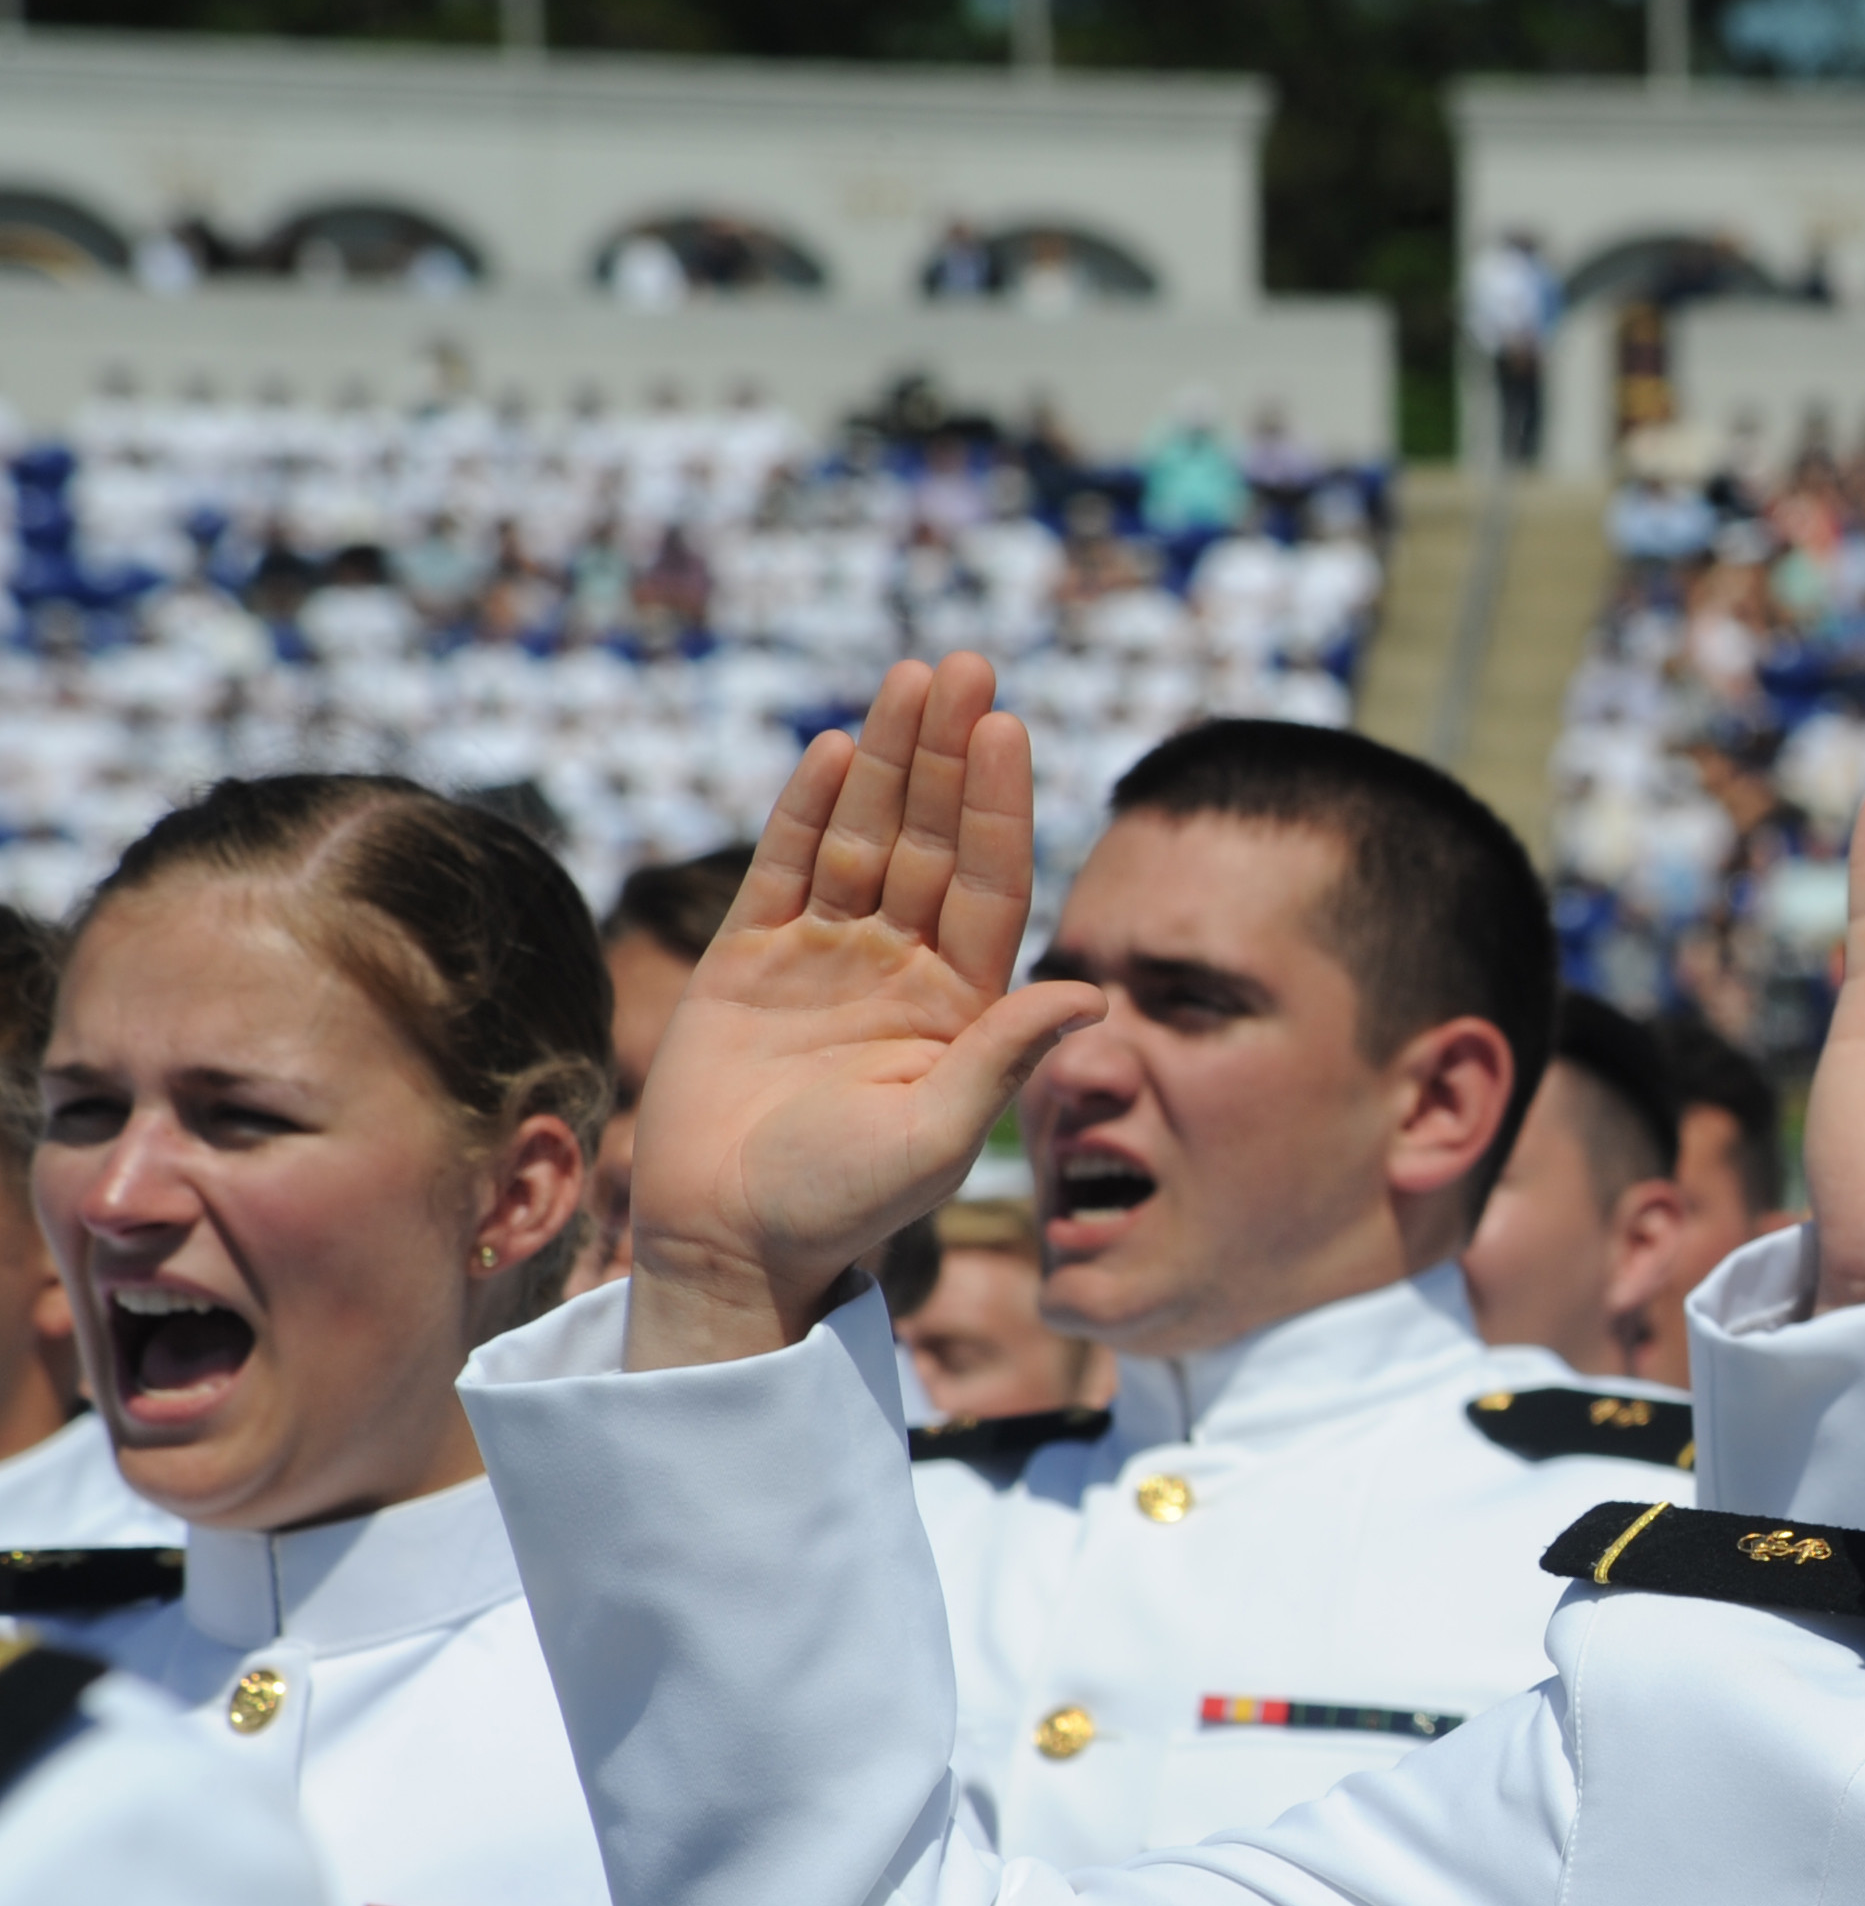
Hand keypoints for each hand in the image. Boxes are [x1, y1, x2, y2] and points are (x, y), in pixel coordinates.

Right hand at [623, 658, 1103, 1369]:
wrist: (733, 1242)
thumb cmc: (843, 1206)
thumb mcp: (938, 1137)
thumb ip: (1004, 1058)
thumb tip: (1091, 990)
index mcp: (960, 1005)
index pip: (992, 884)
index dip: (1001, 806)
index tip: (1010, 728)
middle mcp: (900, 967)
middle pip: (932, 840)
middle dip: (948, 754)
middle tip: (967, 663)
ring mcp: (823, 957)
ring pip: (863, 838)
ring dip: (887, 759)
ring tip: (912, 676)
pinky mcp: (747, 961)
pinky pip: (785, 869)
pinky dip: (808, 811)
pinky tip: (837, 751)